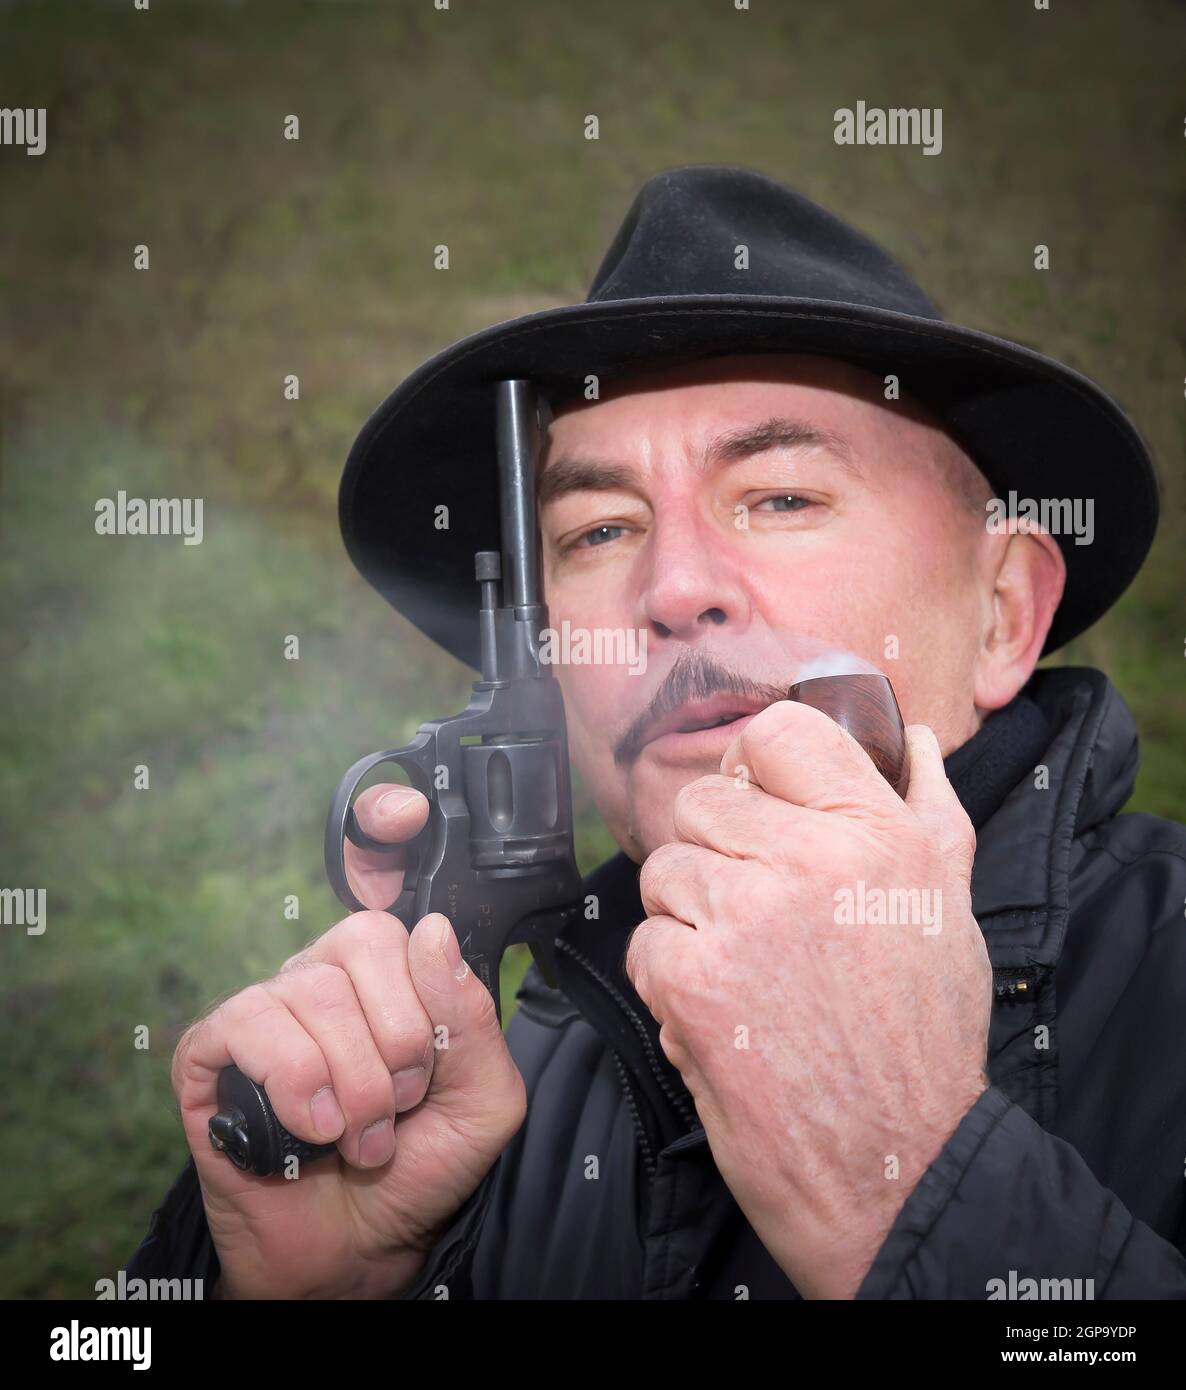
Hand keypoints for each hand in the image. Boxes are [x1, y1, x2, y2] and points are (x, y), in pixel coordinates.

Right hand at [172, 783, 525, 1298]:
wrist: (356, 1251)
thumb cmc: (419, 1166)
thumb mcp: (483, 1100)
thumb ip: (471, 1020)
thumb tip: (432, 933)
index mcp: (393, 973)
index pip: (385, 876)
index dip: (384, 821)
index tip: (403, 808)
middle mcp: (329, 976)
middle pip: (364, 938)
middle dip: (401, 1035)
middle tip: (406, 1095)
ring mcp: (269, 1006)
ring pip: (315, 993)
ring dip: (357, 1082)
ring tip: (364, 1134)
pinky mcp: (214, 1048)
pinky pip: (254, 1025)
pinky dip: (298, 1084)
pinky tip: (313, 1129)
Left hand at [625, 700, 991, 1298]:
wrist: (898, 1170)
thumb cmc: (923, 1040)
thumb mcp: (950, 908)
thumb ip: (928, 808)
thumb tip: (911, 739)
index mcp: (877, 831)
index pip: (777, 732)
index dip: (759, 770)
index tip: (764, 809)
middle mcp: (812, 860)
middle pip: (704, 801)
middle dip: (718, 854)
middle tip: (761, 916)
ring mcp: (746, 916)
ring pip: (666, 870)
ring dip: (691, 920)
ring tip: (749, 972)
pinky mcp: (691, 979)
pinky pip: (644, 941)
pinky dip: (671, 980)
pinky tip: (724, 1014)